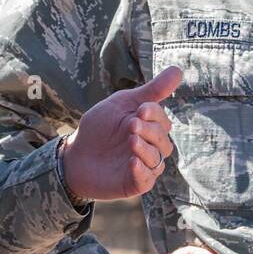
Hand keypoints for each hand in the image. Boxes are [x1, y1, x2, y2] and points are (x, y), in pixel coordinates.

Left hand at [61, 66, 182, 199]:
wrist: (74, 154)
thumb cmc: (99, 127)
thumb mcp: (123, 103)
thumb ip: (151, 90)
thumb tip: (178, 70)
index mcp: (150, 127)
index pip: (163, 120)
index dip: (155, 114)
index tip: (140, 110)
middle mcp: (151, 147)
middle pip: (163, 141)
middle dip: (150, 131)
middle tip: (131, 125)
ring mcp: (144, 166)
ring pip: (157, 160)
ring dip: (146, 149)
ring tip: (131, 141)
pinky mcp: (135, 183)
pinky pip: (146, 180)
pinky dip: (142, 171)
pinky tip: (132, 162)